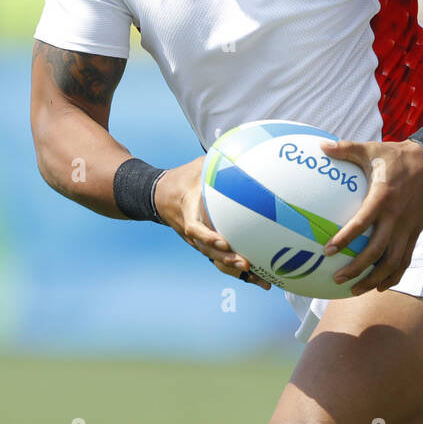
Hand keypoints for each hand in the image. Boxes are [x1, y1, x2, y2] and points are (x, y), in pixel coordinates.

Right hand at [154, 156, 270, 289]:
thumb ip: (216, 159)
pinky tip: (263, 279)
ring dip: (237, 271)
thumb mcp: (197, 166)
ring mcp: (199, 242)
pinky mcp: (207, 246)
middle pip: (208, 252)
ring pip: (217, 261)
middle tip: (246, 264)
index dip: (208, 237)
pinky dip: (240, 270)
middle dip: (227, 261)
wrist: (159, 195)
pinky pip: (222, 260)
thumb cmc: (183, 177)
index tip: (224, 242)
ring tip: (261, 280)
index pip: (196, 229)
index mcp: (189, 212)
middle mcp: (193, 232)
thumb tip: (239, 143)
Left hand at [319, 139, 422, 295]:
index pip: (362, 224)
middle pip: (376, 251)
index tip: (327, 251)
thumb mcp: (371, 149)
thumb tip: (321, 146)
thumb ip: (346, 149)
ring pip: (393, 262)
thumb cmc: (397, 155)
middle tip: (337, 279)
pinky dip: (393, 275)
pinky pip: (406, 259)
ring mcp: (408, 227)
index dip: (345, 239)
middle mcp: (396, 217)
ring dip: (374, 279)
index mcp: (382, 198)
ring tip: (355, 290)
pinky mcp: (416, 231)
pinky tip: (380, 286)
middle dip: (356, 269)